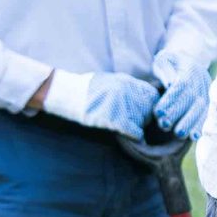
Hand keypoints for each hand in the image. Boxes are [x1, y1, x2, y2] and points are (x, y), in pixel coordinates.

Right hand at [41, 70, 160, 135]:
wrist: (64, 93)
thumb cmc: (84, 88)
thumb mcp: (108, 80)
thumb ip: (126, 86)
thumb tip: (140, 96)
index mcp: (126, 81)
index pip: (152, 95)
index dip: (151, 105)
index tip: (147, 111)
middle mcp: (127, 91)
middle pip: (149, 109)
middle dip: (145, 117)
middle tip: (137, 122)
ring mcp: (121, 105)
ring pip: (142, 121)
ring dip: (139, 126)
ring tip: (130, 128)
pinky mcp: (114, 119)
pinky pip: (134, 131)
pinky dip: (134, 136)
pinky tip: (130, 136)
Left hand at [151, 48, 212, 138]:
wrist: (189, 61)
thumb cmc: (170, 63)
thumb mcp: (164, 60)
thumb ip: (166, 70)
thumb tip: (171, 84)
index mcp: (190, 69)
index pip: (181, 86)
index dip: (170, 100)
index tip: (158, 113)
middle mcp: (202, 81)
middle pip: (192, 100)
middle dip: (179, 114)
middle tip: (165, 126)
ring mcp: (208, 92)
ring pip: (202, 109)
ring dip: (191, 123)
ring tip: (179, 135)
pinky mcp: (210, 102)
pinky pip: (207, 115)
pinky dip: (201, 126)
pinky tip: (195, 137)